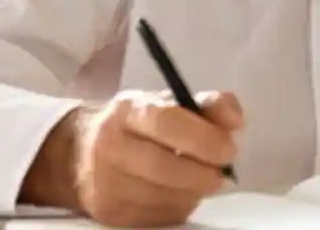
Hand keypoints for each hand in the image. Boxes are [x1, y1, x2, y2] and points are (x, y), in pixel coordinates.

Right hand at [21, 89, 242, 227]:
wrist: (83, 154)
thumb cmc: (139, 126)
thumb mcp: (170, 104)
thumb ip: (209, 106)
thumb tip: (236, 119)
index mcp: (128, 110)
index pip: (166, 122)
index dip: (203, 138)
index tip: (229, 149)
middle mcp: (110, 145)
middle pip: (163, 166)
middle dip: (202, 173)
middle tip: (222, 174)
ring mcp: (105, 182)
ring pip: (162, 196)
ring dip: (192, 191)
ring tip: (200, 180)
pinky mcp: (109, 213)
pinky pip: (157, 216)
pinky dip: (178, 206)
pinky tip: (180, 193)